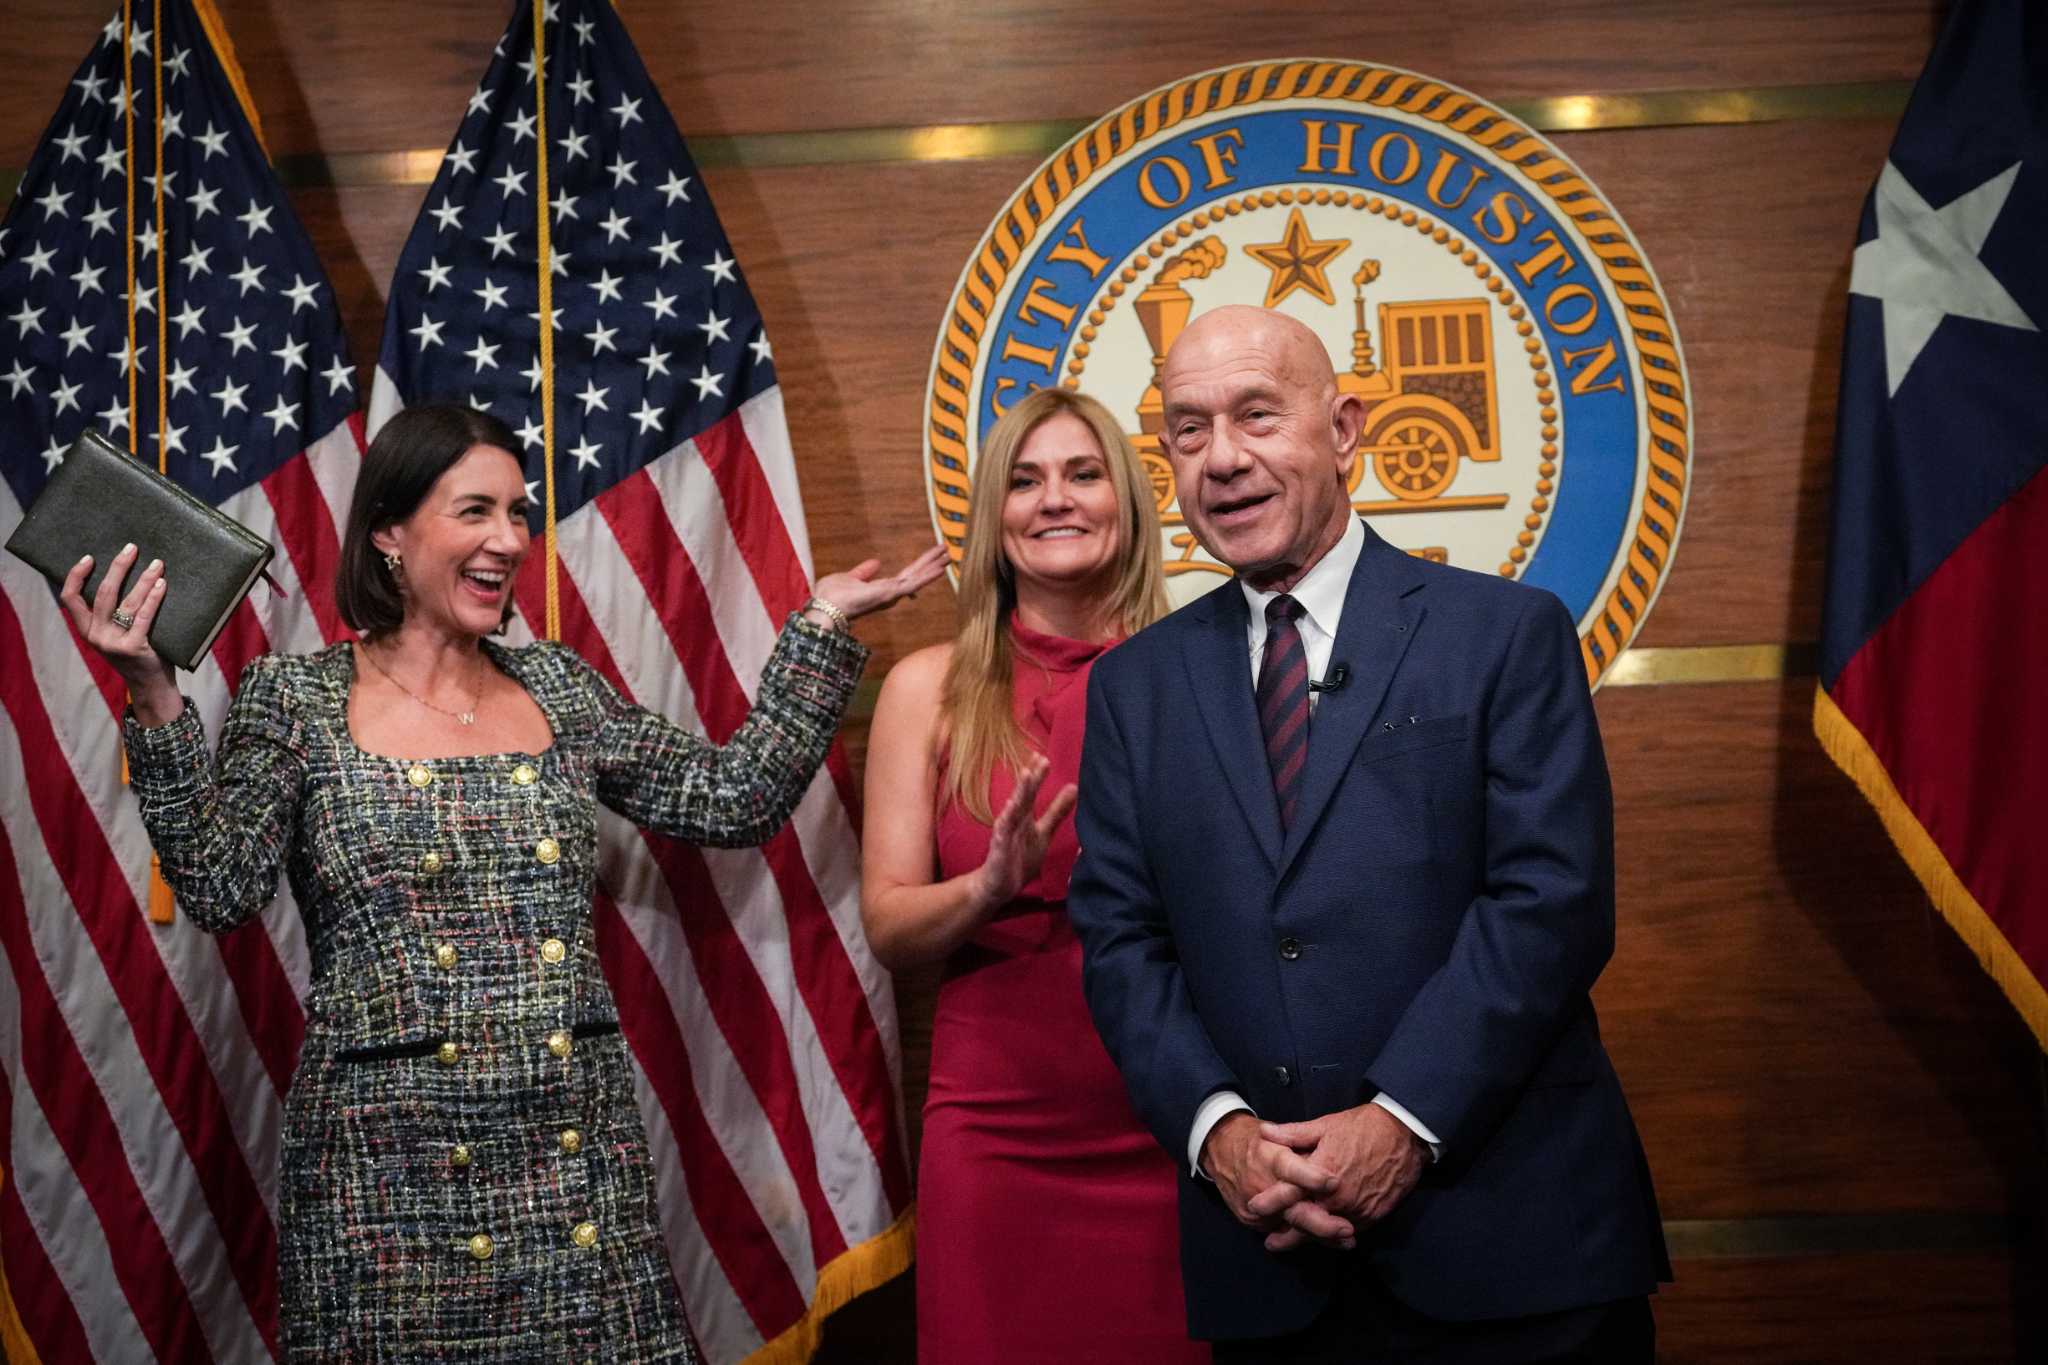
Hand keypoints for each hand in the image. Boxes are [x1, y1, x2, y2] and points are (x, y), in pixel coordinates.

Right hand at [58, 544, 181, 723]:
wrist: (151, 686)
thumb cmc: (137, 653)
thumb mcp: (115, 634)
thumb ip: (111, 615)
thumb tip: (124, 576)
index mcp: (86, 630)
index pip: (70, 598)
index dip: (76, 576)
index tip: (88, 557)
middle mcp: (96, 636)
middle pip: (103, 593)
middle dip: (118, 567)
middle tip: (131, 548)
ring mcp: (114, 642)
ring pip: (127, 602)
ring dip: (143, 579)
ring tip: (156, 563)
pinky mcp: (134, 648)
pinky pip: (144, 616)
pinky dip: (154, 598)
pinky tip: (162, 584)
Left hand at [811, 545, 949, 623]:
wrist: (825, 607)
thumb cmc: (832, 596)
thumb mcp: (849, 578)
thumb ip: (863, 572)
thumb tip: (876, 562)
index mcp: (881, 589)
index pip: (906, 576)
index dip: (920, 566)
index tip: (933, 558)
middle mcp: (890, 593)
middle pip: (915, 574)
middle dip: (931, 563)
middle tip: (948, 551)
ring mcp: (892, 594)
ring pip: (918, 578)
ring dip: (934, 566)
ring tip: (949, 555)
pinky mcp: (891, 594)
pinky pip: (913, 583)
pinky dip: (928, 575)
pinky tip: (940, 568)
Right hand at [968, 755, 1077, 910]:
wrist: (999, 886)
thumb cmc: (1020, 857)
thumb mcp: (1043, 832)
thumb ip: (1057, 811)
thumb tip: (1074, 788)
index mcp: (1024, 817)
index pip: (1030, 793)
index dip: (1037, 776)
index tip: (1043, 757)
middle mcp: (1014, 822)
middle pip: (1022, 797)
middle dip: (1031, 778)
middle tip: (1040, 759)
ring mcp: (1005, 834)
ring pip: (1013, 810)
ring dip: (1019, 793)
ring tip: (1026, 775)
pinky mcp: (999, 850)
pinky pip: (1003, 834)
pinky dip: (1007, 821)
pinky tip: (1010, 808)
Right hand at [1201, 1111, 1350, 1253]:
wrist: (1219, 1149)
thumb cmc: (1257, 1140)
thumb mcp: (1278, 1133)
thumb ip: (1300, 1143)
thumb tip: (1328, 1152)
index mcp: (1268, 1157)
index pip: (1290, 1169)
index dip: (1311, 1178)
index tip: (1335, 1183)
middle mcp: (1259, 1185)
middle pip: (1291, 1209)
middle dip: (1322, 1223)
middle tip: (1348, 1230)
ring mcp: (1253, 1207)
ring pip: (1289, 1226)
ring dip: (1319, 1235)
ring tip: (1346, 1241)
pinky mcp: (1249, 1220)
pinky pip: (1279, 1232)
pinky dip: (1302, 1237)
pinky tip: (1327, 1242)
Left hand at [1260, 1103, 1424, 1238]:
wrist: (1405, 1135)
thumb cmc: (1363, 1127)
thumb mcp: (1326, 1125)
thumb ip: (1293, 1134)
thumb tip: (1264, 1133)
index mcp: (1323, 1172)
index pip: (1290, 1193)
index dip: (1269, 1202)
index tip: (1252, 1208)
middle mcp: (1339, 1196)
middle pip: (1307, 1222)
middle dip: (1287, 1235)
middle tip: (1271, 1242)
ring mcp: (1357, 1209)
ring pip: (1327, 1230)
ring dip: (1311, 1237)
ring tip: (1292, 1243)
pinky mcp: (1373, 1216)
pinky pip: (1349, 1231)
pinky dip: (1335, 1235)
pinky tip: (1325, 1237)